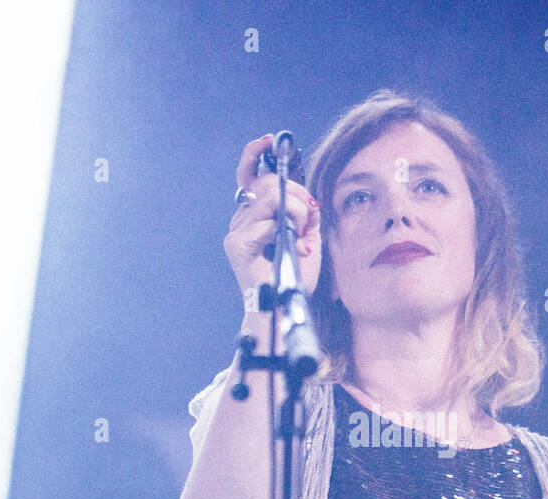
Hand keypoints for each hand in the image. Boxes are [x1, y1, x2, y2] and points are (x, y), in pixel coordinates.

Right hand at [224, 133, 322, 304]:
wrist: (284, 309)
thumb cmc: (293, 278)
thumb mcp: (308, 240)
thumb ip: (307, 217)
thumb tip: (309, 201)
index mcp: (253, 216)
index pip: (248, 176)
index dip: (254, 154)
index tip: (269, 140)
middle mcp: (241, 220)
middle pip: (266, 182)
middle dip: (296, 193)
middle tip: (308, 217)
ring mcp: (237, 231)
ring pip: (270, 196)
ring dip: (296, 212)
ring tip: (302, 234)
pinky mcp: (238, 244)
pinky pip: (268, 220)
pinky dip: (288, 229)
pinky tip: (297, 248)